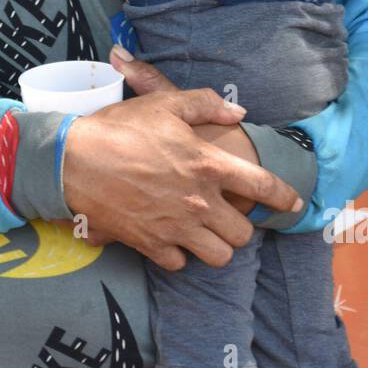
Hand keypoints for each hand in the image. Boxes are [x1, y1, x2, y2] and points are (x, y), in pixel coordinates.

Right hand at [60, 50, 302, 271]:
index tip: (294, 203)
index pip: (264, 187)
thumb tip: (239, 111)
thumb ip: (207, 104)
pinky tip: (170, 239)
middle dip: (239, 226)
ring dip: (215, 246)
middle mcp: (200, 202)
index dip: (285, 197)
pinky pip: (179, 264)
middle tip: (226, 215)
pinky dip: (178, 255)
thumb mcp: (165, 104)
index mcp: (210, 166)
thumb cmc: (119, 127)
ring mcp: (176, 228)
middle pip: (243, 234)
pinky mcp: (150, 245)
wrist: (73, 161)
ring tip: (203, 233)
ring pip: (218, 256)